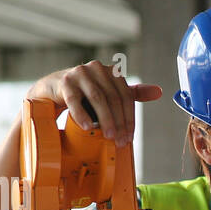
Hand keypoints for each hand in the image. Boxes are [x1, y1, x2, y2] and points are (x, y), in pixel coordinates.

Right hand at [27, 60, 161, 146]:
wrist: (51, 91)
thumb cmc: (84, 94)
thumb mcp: (109, 93)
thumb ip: (132, 93)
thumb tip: (159, 92)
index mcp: (111, 72)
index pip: (126, 96)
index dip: (130, 118)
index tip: (130, 138)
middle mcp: (97, 68)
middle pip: (114, 98)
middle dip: (119, 122)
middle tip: (120, 141)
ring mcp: (79, 73)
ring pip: (98, 98)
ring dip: (105, 119)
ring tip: (108, 136)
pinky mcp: (63, 82)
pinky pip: (75, 100)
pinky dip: (82, 114)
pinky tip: (87, 127)